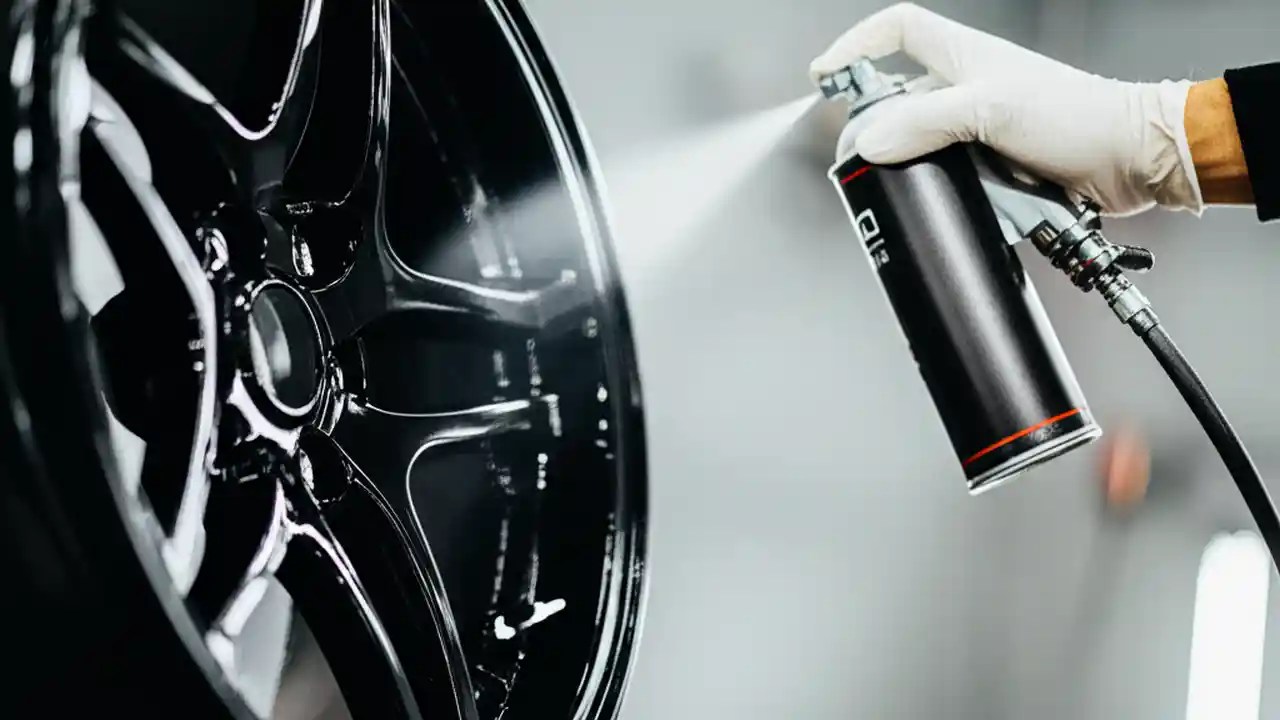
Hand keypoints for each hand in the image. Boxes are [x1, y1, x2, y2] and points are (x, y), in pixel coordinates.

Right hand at [808, 3, 1202, 216]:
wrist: (1130, 160)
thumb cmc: (1078, 117)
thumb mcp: (991, 111)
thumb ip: (925, 122)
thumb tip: (871, 139)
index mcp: (964, 57)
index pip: (896, 31)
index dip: (857, 46)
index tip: (825, 75)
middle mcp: (968, 89)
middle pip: (897, 98)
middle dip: (878, 127)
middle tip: (865, 153)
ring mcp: (980, 128)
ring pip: (921, 146)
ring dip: (917, 167)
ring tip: (919, 181)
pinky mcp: (993, 164)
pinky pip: (950, 178)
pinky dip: (946, 191)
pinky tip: (955, 200)